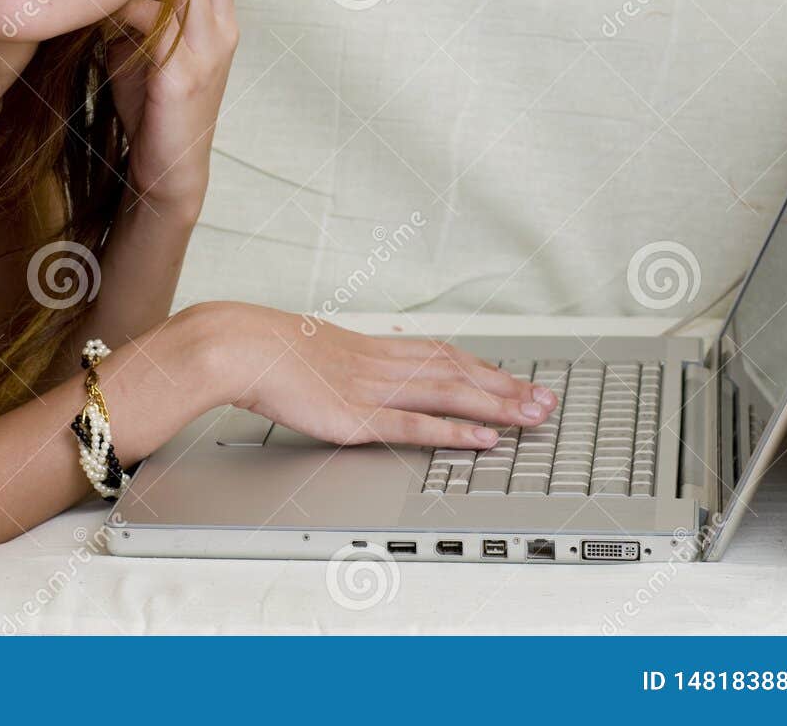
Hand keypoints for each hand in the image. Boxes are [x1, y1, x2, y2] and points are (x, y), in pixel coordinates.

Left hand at [105, 0, 237, 217]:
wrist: (168, 171)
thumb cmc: (153, 106)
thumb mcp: (148, 43)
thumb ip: (139, 4)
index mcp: (220, 16)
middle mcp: (222, 27)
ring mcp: (207, 51)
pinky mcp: (183, 76)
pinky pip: (157, 21)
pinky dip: (124, 10)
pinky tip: (100, 20)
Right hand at [197, 301, 558, 447]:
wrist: (240, 346)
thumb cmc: (264, 350)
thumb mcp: (311, 349)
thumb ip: (337, 361)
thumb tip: (341, 368)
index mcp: (371, 348)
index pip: (441, 355)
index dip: (482, 367)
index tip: (512, 376)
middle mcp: (383, 364)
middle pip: (458, 372)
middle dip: (506, 387)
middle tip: (546, 398)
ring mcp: (374, 389)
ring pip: (450, 395)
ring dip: (496, 405)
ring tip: (533, 416)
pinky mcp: (360, 416)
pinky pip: (418, 426)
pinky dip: (456, 432)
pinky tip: (483, 439)